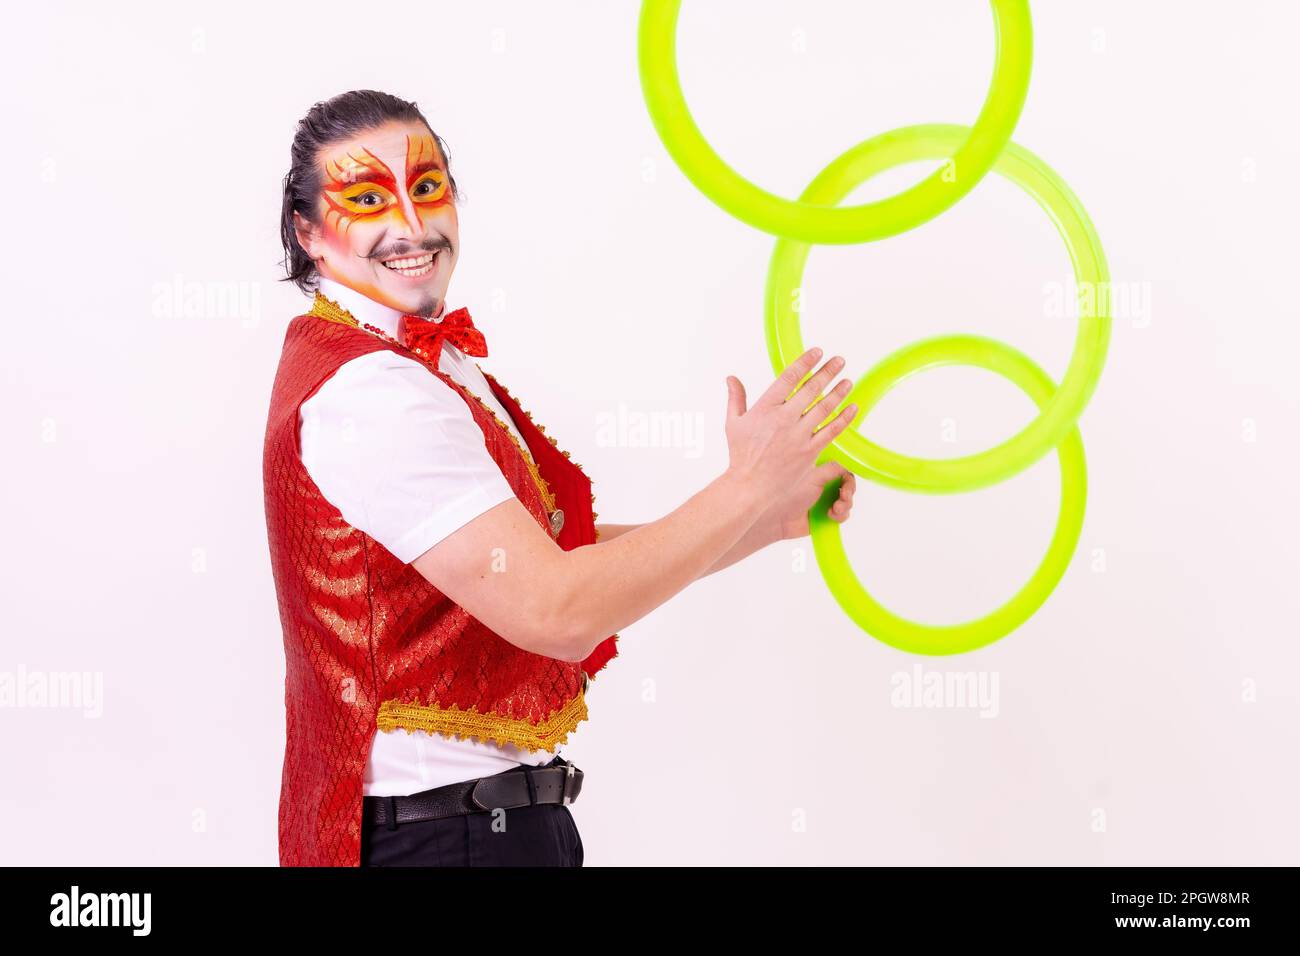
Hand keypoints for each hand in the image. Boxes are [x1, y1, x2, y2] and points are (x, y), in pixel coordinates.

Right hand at [723, 347, 857, 501]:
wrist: (750, 487)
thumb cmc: (741, 456)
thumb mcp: (733, 423)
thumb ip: (735, 398)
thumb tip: (731, 378)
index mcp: (765, 408)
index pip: (789, 377)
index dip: (805, 362)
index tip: (817, 352)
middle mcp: (784, 419)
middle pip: (811, 389)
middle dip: (827, 372)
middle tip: (839, 360)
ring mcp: (798, 436)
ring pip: (824, 408)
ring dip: (838, 392)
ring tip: (847, 381)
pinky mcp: (810, 452)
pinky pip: (832, 432)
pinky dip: (844, 419)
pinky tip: (853, 408)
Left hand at [760, 460, 857, 541]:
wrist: (776, 519)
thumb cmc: (788, 494)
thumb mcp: (814, 476)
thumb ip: (832, 468)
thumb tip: (847, 464)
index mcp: (820, 472)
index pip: (842, 469)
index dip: (847, 476)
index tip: (846, 482)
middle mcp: (824, 485)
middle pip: (847, 485)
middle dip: (849, 491)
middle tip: (843, 496)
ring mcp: (825, 501)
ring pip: (847, 501)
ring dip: (845, 505)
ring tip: (836, 508)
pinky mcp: (826, 516)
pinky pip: (842, 515)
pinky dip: (840, 516)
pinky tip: (830, 516)